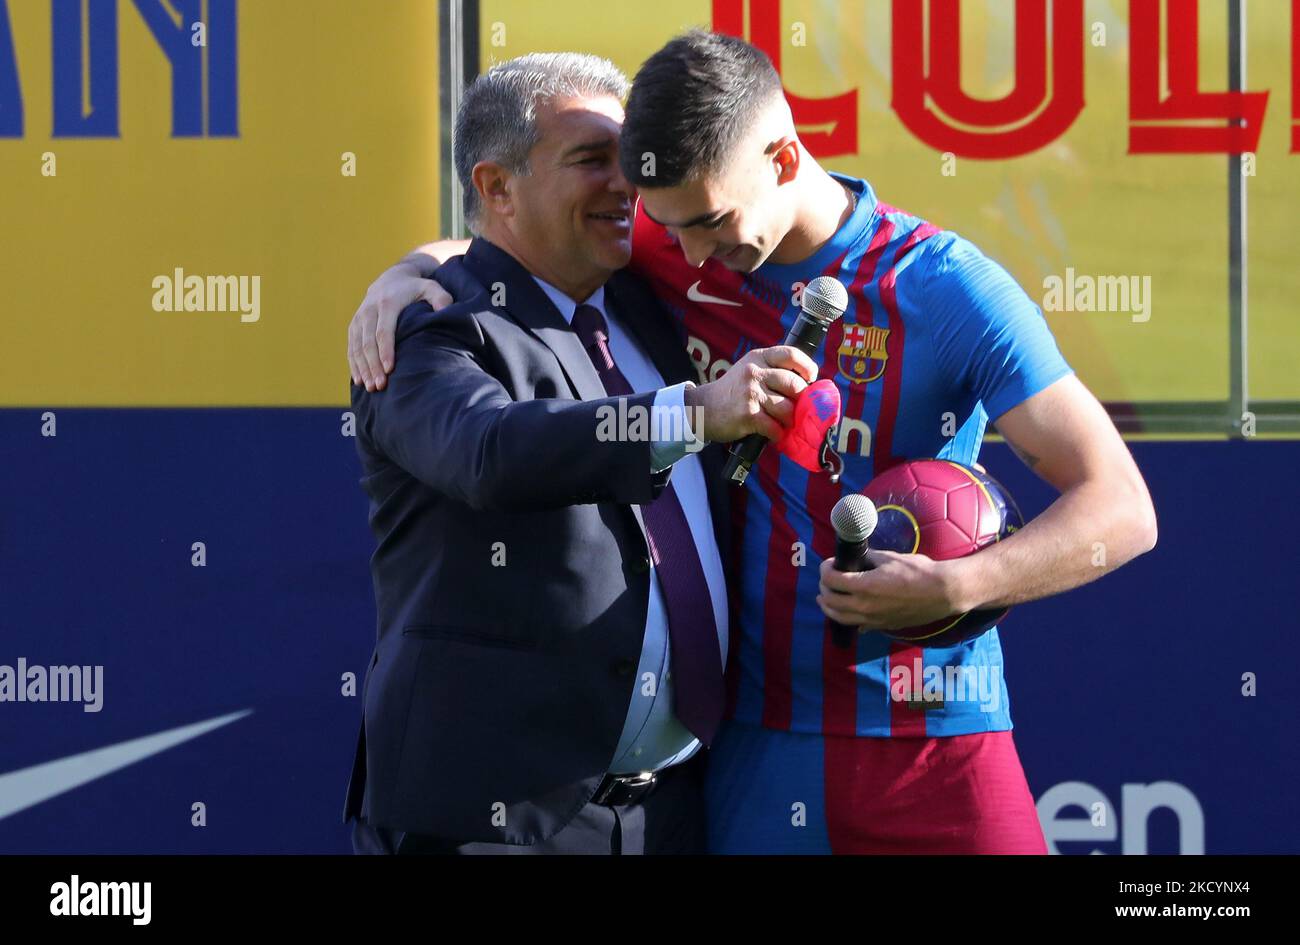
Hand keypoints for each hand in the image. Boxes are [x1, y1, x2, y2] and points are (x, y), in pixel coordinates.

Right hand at [348, 264, 452, 391]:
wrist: (392, 278)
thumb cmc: (416, 288)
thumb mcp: (430, 287)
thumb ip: (440, 297)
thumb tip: (445, 311)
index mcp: (387, 303)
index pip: (384, 330)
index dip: (385, 351)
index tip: (389, 369)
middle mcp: (369, 310)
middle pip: (368, 342)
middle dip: (373, 366)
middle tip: (380, 385)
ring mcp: (359, 318)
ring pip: (357, 346)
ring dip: (362, 368)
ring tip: (371, 388)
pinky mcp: (354, 325)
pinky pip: (351, 347)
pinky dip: (354, 364)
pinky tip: (358, 380)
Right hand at [684, 346, 817, 442]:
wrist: (703, 409)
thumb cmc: (733, 391)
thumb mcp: (749, 369)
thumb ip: (772, 370)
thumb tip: (807, 384)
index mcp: (758, 358)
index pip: (791, 354)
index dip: (807, 367)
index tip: (811, 379)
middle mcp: (754, 372)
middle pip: (794, 384)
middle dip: (800, 400)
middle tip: (797, 409)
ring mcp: (751, 393)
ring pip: (787, 409)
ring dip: (789, 420)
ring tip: (783, 423)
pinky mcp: (748, 415)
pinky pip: (774, 427)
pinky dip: (777, 434)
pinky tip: (773, 433)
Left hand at [816, 551, 973, 630]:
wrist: (943, 593)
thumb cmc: (919, 572)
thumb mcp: (890, 558)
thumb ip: (869, 559)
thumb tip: (857, 558)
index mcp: (865, 586)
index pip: (832, 580)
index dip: (825, 569)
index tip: (829, 563)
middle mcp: (865, 606)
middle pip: (831, 601)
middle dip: (824, 588)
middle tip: (826, 579)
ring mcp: (873, 619)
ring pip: (840, 617)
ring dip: (828, 607)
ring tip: (825, 598)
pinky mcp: (882, 626)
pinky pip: (857, 625)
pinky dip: (847, 618)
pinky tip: (848, 612)